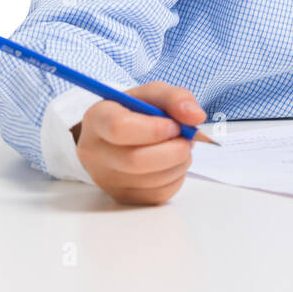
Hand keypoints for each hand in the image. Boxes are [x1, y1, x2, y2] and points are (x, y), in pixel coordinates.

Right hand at [72, 81, 214, 205]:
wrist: (118, 137)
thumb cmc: (136, 112)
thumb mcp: (153, 94)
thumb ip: (175, 98)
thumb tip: (196, 117)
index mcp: (97, 119)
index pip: (119, 127)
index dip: (154, 128)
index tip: (174, 125)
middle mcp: (95, 152)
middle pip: (135, 160)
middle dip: (174, 149)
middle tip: (187, 138)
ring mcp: (107, 179)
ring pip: (151, 180)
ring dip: (180, 163)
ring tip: (180, 147)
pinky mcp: (123, 197)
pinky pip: (159, 194)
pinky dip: (176, 178)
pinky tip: (172, 163)